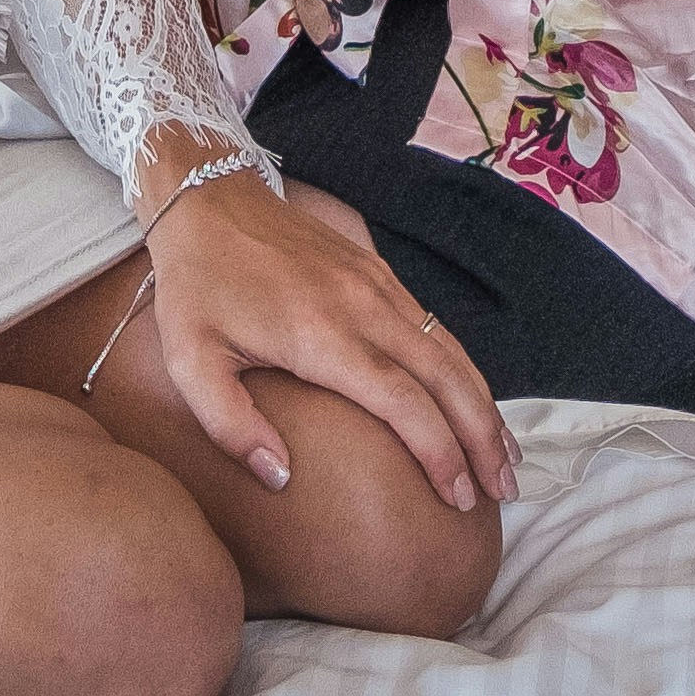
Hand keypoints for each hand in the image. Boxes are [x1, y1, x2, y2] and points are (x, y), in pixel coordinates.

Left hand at [150, 170, 514, 511]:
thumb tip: (281, 478)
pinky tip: (472, 402)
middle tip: (504, 492)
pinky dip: (463, 371)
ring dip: (483, 405)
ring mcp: (377, 284)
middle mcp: (364, 306)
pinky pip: (435, 329)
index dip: (439, 453)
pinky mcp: (378, 272)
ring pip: (450, 351)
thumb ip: (231, 426)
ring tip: (504, 459)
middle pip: (446, 378)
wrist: (208, 197)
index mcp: (322, 335)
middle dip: (482, 438)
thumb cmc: (196, 287)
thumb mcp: (190, 362)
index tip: (456, 498)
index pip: (403, 402)